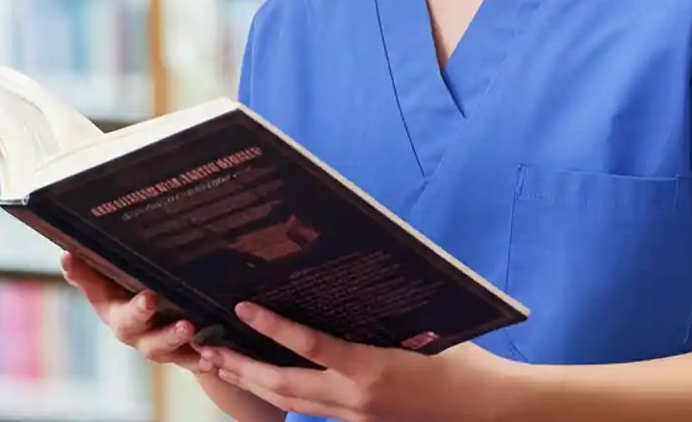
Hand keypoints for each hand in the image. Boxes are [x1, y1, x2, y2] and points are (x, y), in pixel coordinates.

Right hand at [60, 251, 202, 372]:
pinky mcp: (182, 356)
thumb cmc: (142, 292)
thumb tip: (67, 252)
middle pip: (128, 323)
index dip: (82, 276)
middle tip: (149, 298)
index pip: (93, 288)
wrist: (178, 323)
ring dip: (173, 337)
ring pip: (160, 346)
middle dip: (137, 312)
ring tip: (189, 327)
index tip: (72, 258)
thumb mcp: (123, 277)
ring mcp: (155, 345)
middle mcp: (131, 329)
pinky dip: (199, 360)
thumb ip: (98, 268)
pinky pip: (190, 361)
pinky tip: (210, 358)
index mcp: (112, 306)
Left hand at [197, 302, 515, 421]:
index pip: (311, 348)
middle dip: (241, 367)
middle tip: (206, 349)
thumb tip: (345, 283)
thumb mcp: (422, 329)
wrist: (485, 409)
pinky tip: (263, 381)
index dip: (274, 329)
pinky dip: (279, 393)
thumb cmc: (462, 361)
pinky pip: (309, 407)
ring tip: (220, 364)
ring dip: (251, 382)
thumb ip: (380, 316)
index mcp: (372, 371)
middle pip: (283, 386)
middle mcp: (355, 398)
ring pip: (289, 402)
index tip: (243, 308)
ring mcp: (354, 416)